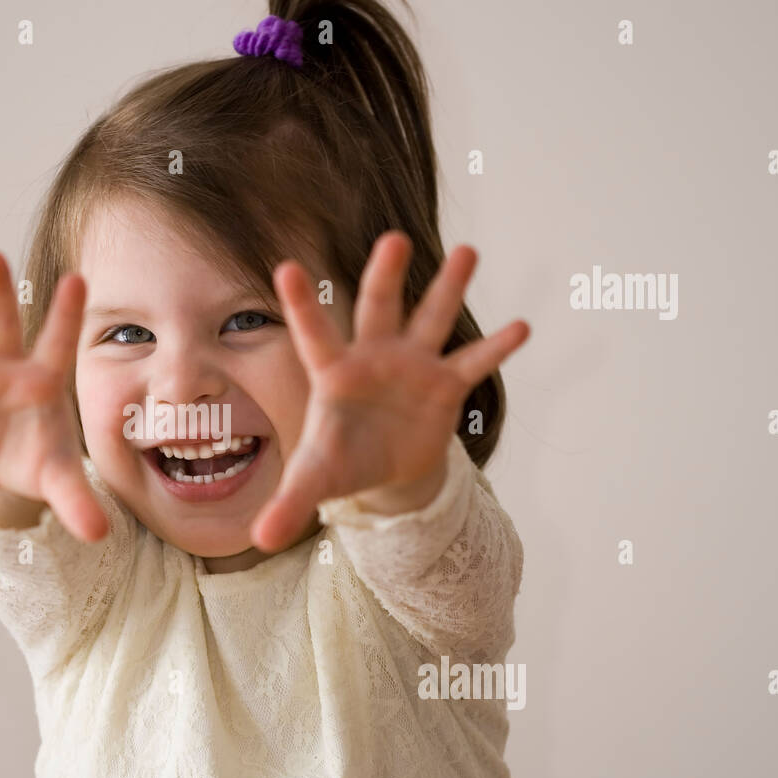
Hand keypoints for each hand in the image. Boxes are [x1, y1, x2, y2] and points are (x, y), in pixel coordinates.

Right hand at [0, 252, 108, 542]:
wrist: (3, 468)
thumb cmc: (38, 455)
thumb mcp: (60, 478)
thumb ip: (78, 501)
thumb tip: (99, 534)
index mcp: (42, 378)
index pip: (58, 342)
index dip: (66, 314)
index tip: (79, 278)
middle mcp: (2, 369)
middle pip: (1, 326)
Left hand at [250, 232, 529, 551]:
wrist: (385, 467)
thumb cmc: (341, 460)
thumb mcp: (315, 481)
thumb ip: (289, 503)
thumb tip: (257, 539)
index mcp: (334, 374)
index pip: (313, 335)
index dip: (300, 305)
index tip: (282, 266)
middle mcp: (373, 358)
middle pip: (378, 309)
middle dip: (386, 276)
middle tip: (393, 239)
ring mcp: (412, 365)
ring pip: (431, 319)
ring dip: (448, 288)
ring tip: (467, 251)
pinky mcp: (444, 385)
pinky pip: (471, 363)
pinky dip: (494, 349)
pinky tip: (520, 327)